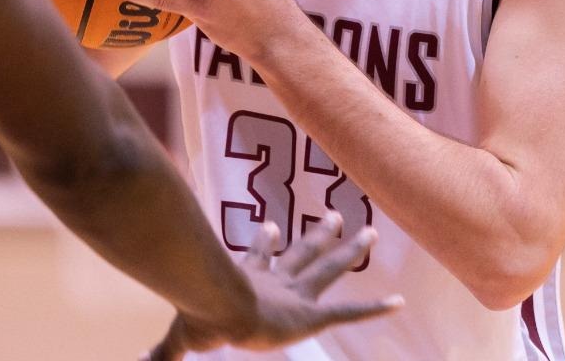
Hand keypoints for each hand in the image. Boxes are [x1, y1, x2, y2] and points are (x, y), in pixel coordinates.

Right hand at [144, 215, 401, 360]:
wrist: (224, 309)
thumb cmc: (202, 315)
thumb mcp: (180, 336)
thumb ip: (165, 352)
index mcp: (249, 278)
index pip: (259, 256)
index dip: (262, 243)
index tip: (266, 226)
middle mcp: (278, 280)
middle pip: (302, 252)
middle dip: (320, 235)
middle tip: (335, 216)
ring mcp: (298, 294)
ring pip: (330, 268)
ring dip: (351, 252)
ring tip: (371, 234)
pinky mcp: (313, 315)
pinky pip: (351, 312)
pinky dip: (375, 309)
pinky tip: (400, 304)